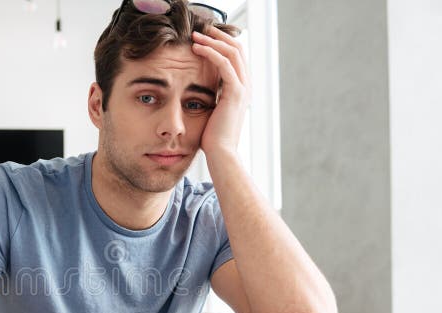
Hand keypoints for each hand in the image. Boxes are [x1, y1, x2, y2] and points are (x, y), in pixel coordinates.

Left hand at [191, 27, 250, 160]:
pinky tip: (196, 48)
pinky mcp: (235, 92)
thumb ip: (211, 100)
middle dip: (219, 36)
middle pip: (237, 49)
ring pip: (232, 52)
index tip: (203, 38)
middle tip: (201, 29)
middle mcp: (246, 86)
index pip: (236, 57)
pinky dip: (211, 52)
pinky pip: (224, 63)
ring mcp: (243, 88)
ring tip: (196, 35)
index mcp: (241, 90)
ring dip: (213, 40)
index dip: (221, 44)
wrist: (221, 154)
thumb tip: (199, 96)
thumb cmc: (213, 139)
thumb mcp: (212, 113)